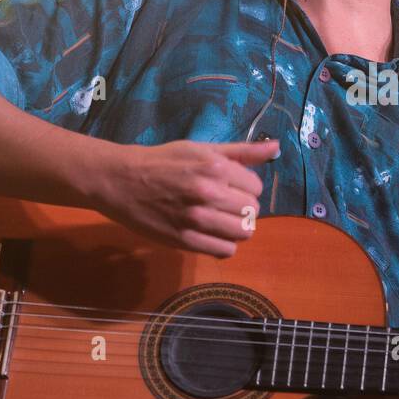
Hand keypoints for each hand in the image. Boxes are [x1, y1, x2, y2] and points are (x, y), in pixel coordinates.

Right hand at [91, 138, 280, 256]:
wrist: (122, 180)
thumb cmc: (164, 161)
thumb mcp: (202, 149)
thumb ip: (241, 152)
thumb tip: (276, 147)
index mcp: (215, 168)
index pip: (256, 188)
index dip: (246, 188)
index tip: (232, 187)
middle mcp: (209, 193)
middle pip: (252, 211)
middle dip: (243, 208)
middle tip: (225, 204)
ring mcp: (196, 219)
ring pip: (243, 233)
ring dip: (236, 228)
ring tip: (220, 220)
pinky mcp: (184, 240)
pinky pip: (225, 251)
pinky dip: (223, 245)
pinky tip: (211, 235)